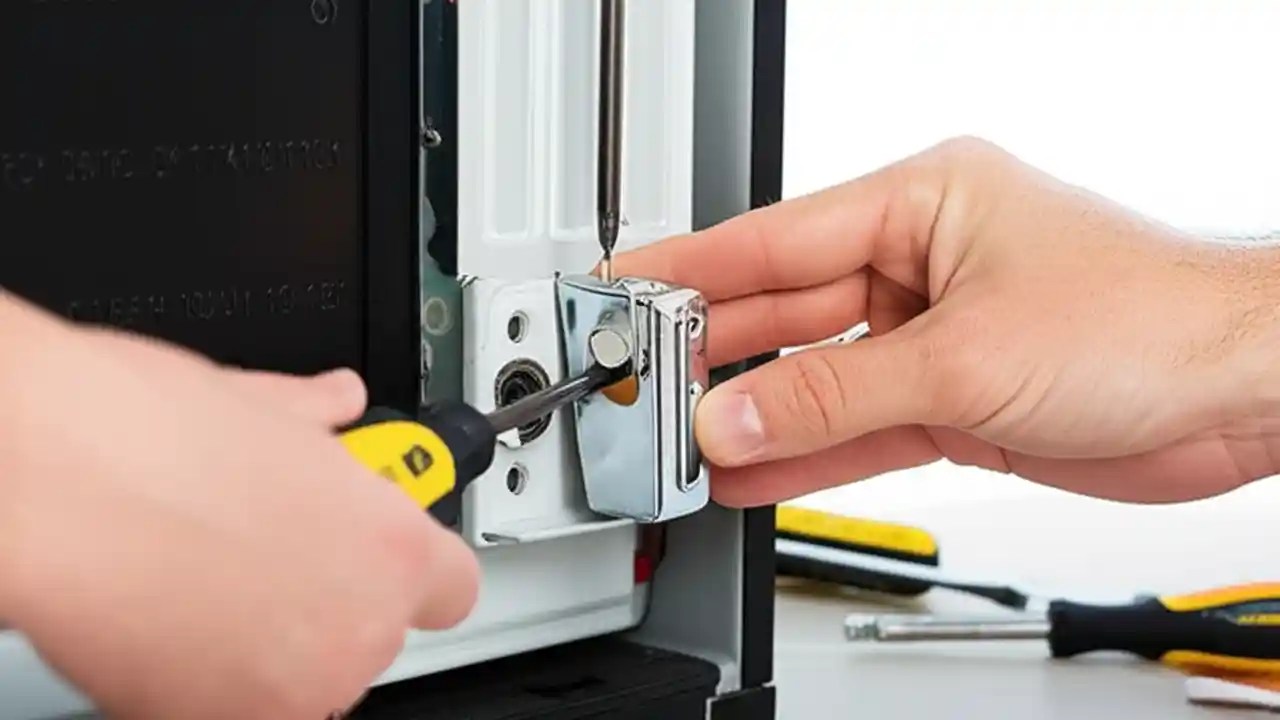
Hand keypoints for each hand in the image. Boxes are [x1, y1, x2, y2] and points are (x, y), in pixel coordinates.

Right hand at [0, 296, 478, 718]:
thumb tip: (332, 404)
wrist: (49, 486)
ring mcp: (287, 690)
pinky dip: (208, 673)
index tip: (382, 550)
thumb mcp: (259, 405)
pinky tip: (170, 614)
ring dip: (272, 639)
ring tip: (205, 576)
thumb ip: (316, 422)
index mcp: (390, 547)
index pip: (451, 584)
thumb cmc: (140, 438)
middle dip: (330, 595)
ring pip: (305, 676)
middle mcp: (355, 631)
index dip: (412, 565)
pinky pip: (237, 705)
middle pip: (373, 631)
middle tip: (270, 552)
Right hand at [615, 137, 1279, 505]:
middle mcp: (920, 263)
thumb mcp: (962, 357)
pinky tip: (752, 470)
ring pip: (816, 379)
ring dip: (755, 415)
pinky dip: (807, 452)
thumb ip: (832, 398)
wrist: (1241, 393)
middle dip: (714, 355)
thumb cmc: (1147, 320)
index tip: (626, 290)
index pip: (774, 238)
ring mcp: (932, 337)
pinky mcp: (950, 402)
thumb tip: (735, 417)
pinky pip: (857, 427)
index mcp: (921, 202)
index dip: (691, 268)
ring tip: (682, 442)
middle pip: (785, 312)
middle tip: (642, 387)